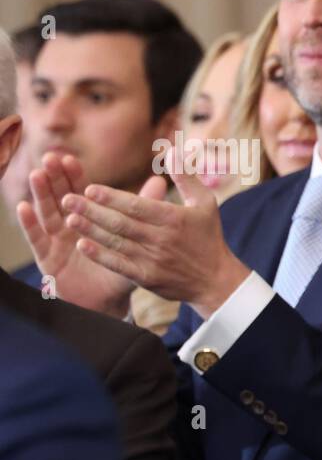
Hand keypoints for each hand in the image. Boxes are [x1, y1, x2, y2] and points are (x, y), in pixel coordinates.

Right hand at [16, 151, 156, 314]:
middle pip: (61, 197)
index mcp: (90, 218)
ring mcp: (56, 241)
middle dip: (55, 178)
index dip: (74, 175)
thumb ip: (145, 209)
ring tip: (38, 175)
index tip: (69, 158)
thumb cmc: (122, 267)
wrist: (110, 301)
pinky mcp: (47, 258)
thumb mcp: (135, 237)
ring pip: (48, 213)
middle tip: (50, 158)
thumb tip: (160, 181)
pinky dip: (29, 224)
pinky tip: (24, 207)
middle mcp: (69, 226)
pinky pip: (36, 239)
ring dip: (41, 194)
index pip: (81, 192)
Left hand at [58, 149, 248, 316]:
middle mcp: (161, 239)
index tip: (89, 188)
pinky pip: (118, 265)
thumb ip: (187, 177)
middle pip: (120, 223)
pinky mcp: (147, 278)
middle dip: (92, 210)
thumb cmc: (208, 237)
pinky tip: (82, 245)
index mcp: (174, 219)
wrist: (216, 281)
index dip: (111, 197)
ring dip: (90, 230)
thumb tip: (172, 151)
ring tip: (69, 218)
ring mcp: (153, 260)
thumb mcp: (205, 203)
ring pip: (116, 242)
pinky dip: (99, 255)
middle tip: (67, 199)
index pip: (136, 206)